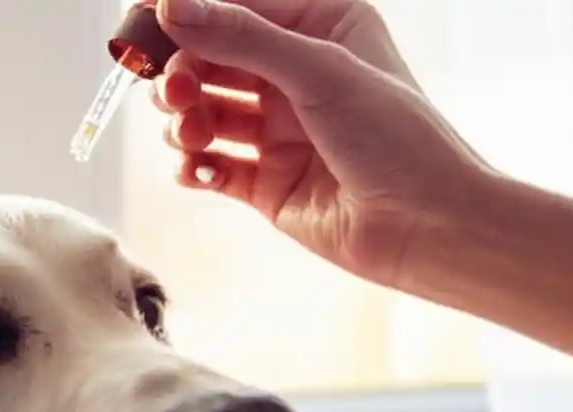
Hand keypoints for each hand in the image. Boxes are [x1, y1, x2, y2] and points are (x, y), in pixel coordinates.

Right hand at [152, 0, 489, 287]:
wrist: (428, 229)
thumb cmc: (397, 139)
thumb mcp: (319, 72)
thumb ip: (241, 38)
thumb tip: (172, 6)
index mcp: (321, 27)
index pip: (237, 5)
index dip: (187, 11)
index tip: (143, 18)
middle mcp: (295, 74)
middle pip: (209, 58)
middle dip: (182, 74)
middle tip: (174, 93)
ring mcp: (278, 130)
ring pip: (202, 111)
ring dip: (184, 121)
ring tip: (193, 137)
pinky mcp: (265, 182)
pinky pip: (209, 165)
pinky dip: (193, 166)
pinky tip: (197, 171)